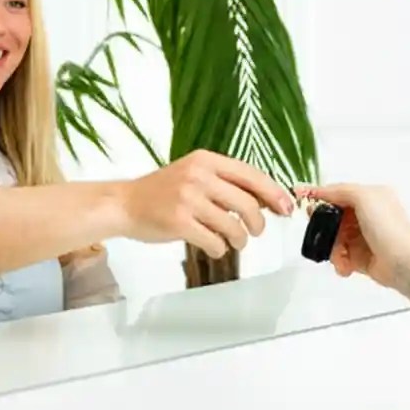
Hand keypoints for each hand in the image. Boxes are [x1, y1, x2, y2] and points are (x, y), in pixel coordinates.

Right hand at [119, 150, 294, 258]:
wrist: (124, 204)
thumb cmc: (161, 192)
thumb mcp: (193, 174)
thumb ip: (225, 182)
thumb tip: (266, 200)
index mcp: (205, 160)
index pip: (251, 175)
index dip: (274, 193)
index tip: (286, 208)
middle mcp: (198, 176)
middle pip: (248, 203)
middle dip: (258, 223)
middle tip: (255, 232)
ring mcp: (188, 199)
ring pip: (234, 226)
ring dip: (239, 240)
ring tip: (233, 242)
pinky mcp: (179, 223)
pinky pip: (215, 242)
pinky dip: (219, 249)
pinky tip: (213, 247)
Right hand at [294, 183, 409, 287]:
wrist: (405, 263)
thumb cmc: (389, 228)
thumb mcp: (364, 197)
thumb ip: (339, 190)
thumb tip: (319, 190)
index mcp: (370, 197)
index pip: (338, 194)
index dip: (319, 197)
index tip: (300, 198)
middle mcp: (367, 216)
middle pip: (332, 218)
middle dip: (325, 228)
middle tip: (320, 233)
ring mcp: (364, 237)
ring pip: (334, 239)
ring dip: (332, 249)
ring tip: (340, 256)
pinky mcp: (361, 257)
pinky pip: (340, 257)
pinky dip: (339, 262)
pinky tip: (345, 266)